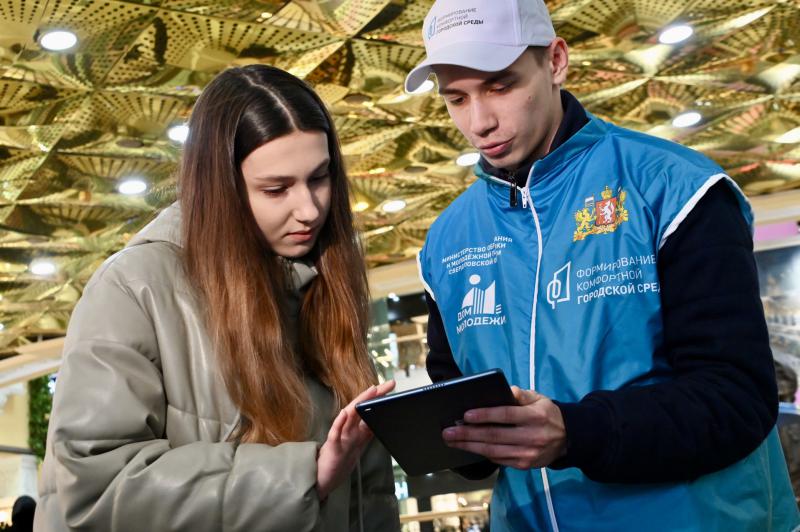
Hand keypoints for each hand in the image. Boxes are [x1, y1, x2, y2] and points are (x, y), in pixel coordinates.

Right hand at [316, 380, 394, 499]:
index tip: (391, 385)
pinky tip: (344, 413)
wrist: (324, 479)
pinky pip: (336, 434)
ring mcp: (340, 437)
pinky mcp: (333, 448)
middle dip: (373, 395)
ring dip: (360, 403)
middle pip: (360, 407)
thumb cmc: (340, 459)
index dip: (378, 397)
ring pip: (350, 416)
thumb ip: (368, 431)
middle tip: (389, 383)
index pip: (367, 408)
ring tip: (371, 390)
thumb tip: (383, 420)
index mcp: (355, 428)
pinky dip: (339, 423)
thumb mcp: (358, 443)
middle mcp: (348, 429)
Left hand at [441, 386, 566, 469]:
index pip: (506, 415)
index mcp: (535, 416)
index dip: (485, 415)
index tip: (465, 415)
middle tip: (448, 431)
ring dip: (469, 446)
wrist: (568, 439)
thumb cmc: (546, 414)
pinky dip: (481, 454)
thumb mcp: (539, 398)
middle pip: (494, 436)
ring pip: (493, 451)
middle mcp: (532, 437)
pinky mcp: (524, 465)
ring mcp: (528, 454)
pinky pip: (498, 460)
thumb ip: (522, 394)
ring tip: (452, 440)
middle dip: (468, 433)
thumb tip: (506, 390)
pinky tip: (467, 448)